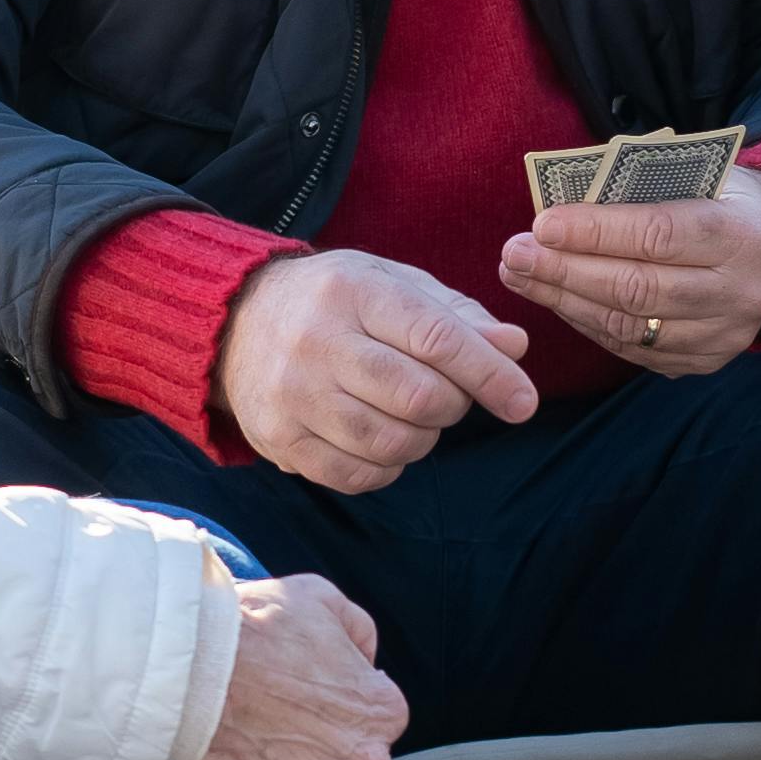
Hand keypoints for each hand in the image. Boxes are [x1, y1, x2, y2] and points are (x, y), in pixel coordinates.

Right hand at [180, 574, 405, 759]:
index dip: (337, 730)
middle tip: (280, 756)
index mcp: (383, 708)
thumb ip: (357, 632)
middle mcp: (373, 759)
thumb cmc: (245, 631)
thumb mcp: (318, 599)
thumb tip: (366, 662)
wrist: (188, 675)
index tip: (301, 726)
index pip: (376, 733)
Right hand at [216, 247, 536, 492]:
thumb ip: (457, 316)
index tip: (523, 402)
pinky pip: (357, 475)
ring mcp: (292, 394)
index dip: (490, 374)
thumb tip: (514, 347)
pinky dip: (387, 466)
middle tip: (447, 395)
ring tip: (413, 416)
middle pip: (418, 397)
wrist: (237, 322)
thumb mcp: (394, 284)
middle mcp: (317, 341)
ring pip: (391, 443)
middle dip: (453, 405)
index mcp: (354, 291)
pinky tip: (382, 440)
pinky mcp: (277, 438)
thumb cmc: (335, 302)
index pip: (436, 338)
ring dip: (423, 439)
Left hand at [498, 166, 760, 380]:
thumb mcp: (702, 175)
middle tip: (514, 255)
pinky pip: (634, 350)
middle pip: (637, 289)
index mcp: (740, 235)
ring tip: (521, 275)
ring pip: (630, 327)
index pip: (657, 235)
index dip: (595, 232)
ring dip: (565, 301)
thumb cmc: (726, 200)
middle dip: (565, 272)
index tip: (542, 224)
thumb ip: (643, 187)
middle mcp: (737, 292)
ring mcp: (724, 335)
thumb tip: (565, 199)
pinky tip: (556, 299)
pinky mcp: (705, 362)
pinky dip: (588, 324)